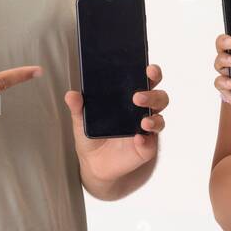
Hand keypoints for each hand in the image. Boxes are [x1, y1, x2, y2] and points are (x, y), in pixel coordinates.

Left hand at [64, 63, 168, 184]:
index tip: (149, 69)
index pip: (147, 80)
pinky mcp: (145, 147)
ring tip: (143, 121)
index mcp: (130, 97)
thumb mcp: (82, 119)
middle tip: (137, 96)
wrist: (93, 162)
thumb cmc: (93, 134)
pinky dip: (146, 140)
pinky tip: (137, 139)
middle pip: (159, 97)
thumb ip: (78, 107)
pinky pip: (150, 143)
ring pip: (159, 120)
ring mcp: (146, 130)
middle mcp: (142, 111)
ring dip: (154, 119)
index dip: (153, 73)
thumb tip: (71, 95)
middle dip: (152, 95)